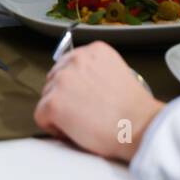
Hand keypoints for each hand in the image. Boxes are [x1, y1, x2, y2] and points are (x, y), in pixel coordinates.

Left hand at [35, 42, 165, 162]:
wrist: (139, 127)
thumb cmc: (133, 110)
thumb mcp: (116, 72)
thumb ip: (95, 70)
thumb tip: (79, 82)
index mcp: (94, 50)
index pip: (69, 64)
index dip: (74, 85)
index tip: (82, 96)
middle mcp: (76, 59)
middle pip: (55, 78)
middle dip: (64, 95)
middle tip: (82, 111)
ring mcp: (63, 80)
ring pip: (47, 96)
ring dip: (58, 110)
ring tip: (81, 120)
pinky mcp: (53, 102)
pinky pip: (40, 116)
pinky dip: (52, 126)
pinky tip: (71, 129)